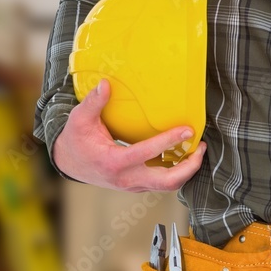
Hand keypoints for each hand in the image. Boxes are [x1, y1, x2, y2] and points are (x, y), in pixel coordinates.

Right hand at [52, 79, 206, 191]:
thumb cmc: (76, 140)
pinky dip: (177, 171)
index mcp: (114, 162)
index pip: (148, 154)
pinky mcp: (138, 185)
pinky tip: (184, 155)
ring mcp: (134, 185)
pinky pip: (162, 182)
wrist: (70, 163)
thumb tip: (106, 84)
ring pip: (168, 185)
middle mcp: (127, 179)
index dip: (169, 141)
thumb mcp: (80, 119)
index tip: (187, 130)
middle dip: (190, 166)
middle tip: (201, 147)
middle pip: (168, 182)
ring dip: (187, 170)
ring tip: (197, 150)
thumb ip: (94, 102)